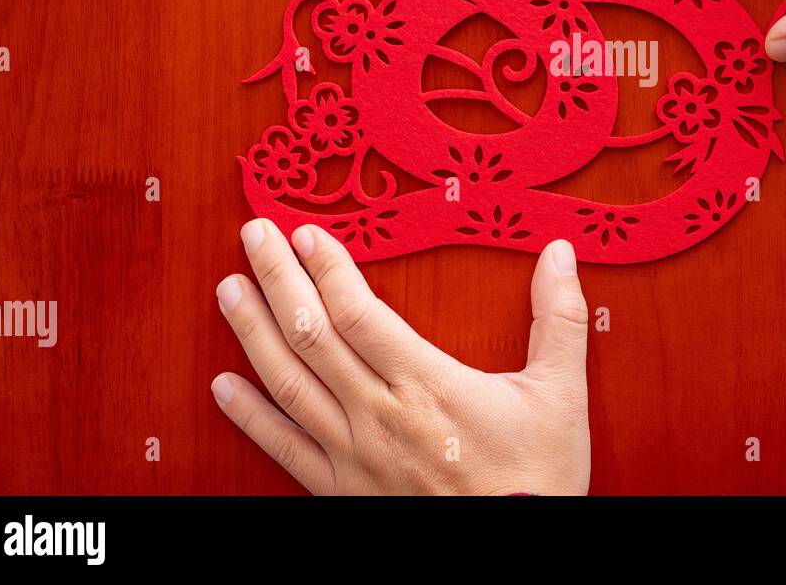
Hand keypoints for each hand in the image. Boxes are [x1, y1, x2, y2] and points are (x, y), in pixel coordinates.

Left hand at [212, 221, 589, 494]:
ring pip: (288, 384)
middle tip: (253, 235)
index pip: (358, 312)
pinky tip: (224, 387)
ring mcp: (354, 455)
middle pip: (312, 336)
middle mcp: (379, 415)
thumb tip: (560, 254)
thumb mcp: (561, 393)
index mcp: (426, 385)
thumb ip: (557, 318)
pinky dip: (249, 416)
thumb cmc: (537, 479)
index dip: (327, 268)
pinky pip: (284, 449)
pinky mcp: (342, 491)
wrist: (518, 552)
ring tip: (229, 290)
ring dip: (253, 333)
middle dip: (278, 279)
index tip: (307, 233)